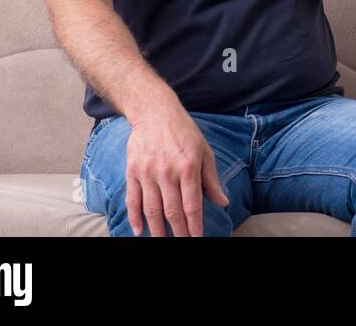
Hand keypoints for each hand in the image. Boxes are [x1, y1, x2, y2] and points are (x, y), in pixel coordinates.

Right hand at [125, 102, 229, 236]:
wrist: (155, 112)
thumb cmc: (184, 132)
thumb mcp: (204, 151)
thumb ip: (211, 179)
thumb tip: (223, 202)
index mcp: (188, 167)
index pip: (192, 205)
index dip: (195, 225)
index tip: (197, 238)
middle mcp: (167, 172)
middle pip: (172, 211)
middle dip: (178, 232)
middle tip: (182, 244)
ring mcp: (147, 173)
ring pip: (152, 209)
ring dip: (157, 230)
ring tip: (162, 242)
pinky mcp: (132, 172)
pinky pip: (132, 199)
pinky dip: (134, 217)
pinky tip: (139, 231)